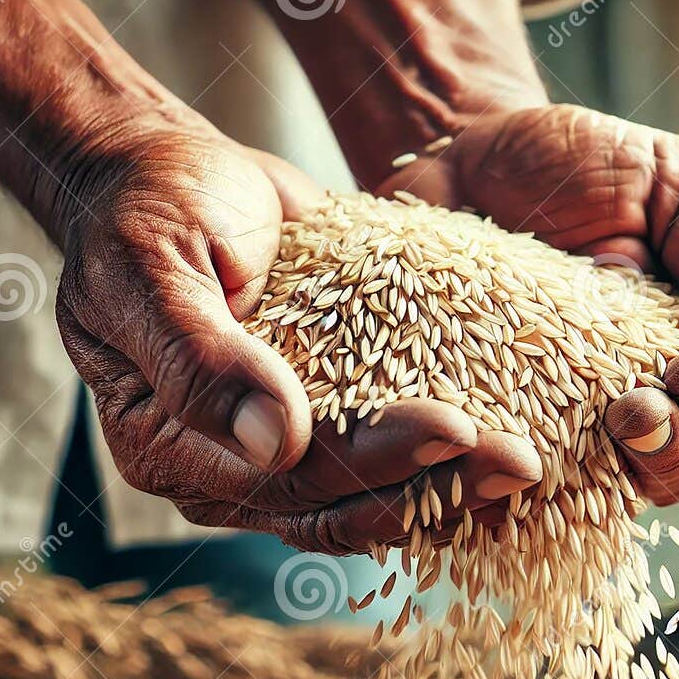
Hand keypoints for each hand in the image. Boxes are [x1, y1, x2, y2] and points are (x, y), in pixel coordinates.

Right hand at [53, 116, 540, 552]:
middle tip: (521, 461)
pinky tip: (505, 451)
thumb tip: (274, 442)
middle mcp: (220, 472)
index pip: (283, 474)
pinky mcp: (316, 430)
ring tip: (530, 469)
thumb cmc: (149, 206)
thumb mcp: (155, 265)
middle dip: (434, 486)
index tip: (456, 429)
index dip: (372, 460)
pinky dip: (442, 466)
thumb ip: (200, 356)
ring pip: (368, 502)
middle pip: (337, 504)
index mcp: (166, 446)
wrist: (166, 174)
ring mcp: (270, 458)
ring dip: (451, 491)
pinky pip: (382, 467)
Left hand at [380, 104, 678, 505]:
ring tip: (583, 428)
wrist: (458, 145)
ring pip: (590, 494)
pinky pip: (488, 480)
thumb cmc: (579, 163)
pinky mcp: (473, 424)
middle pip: (673, 472)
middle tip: (635, 410)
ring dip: (597, 478)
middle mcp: (624, 401)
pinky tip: (490, 453)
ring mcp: (546, 419)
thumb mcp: (674, 184)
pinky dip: (494, 480)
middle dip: (669, 452)